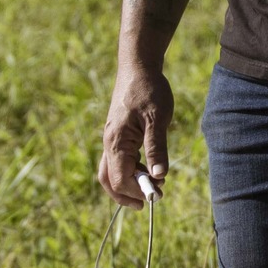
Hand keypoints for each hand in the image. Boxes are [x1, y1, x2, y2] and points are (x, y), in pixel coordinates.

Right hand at [98, 58, 173, 203]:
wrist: (137, 67)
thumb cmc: (148, 90)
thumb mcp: (158, 120)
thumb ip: (157, 149)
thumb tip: (159, 176)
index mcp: (116, 142)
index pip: (120, 179)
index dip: (137, 191)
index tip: (158, 195)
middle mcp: (109, 143)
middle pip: (108, 180)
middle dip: (126, 194)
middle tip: (149, 200)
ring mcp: (111, 139)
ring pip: (112, 171)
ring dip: (130, 182)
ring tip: (155, 183)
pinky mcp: (117, 135)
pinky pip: (118, 160)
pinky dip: (131, 170)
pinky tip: (149, 167)